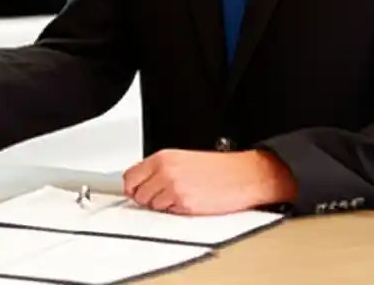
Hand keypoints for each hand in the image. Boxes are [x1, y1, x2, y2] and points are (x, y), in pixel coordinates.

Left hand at [122, 149, 297, 214]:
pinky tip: (190, 202)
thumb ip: (159, 169)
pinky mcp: (184, 204)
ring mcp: (173, 188)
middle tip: (165, 195)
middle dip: (148, 198)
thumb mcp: (183, 159)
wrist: (244, 175)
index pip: (129, 177)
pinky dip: (176, 212)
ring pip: (151, 206)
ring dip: (163, 206)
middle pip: (137, 194)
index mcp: (163, 158)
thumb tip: (142, 183)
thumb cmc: (219, 169)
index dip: (133, 187)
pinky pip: (168, 214)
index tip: (136, 191)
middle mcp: (165, 171)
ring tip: (182, 196)